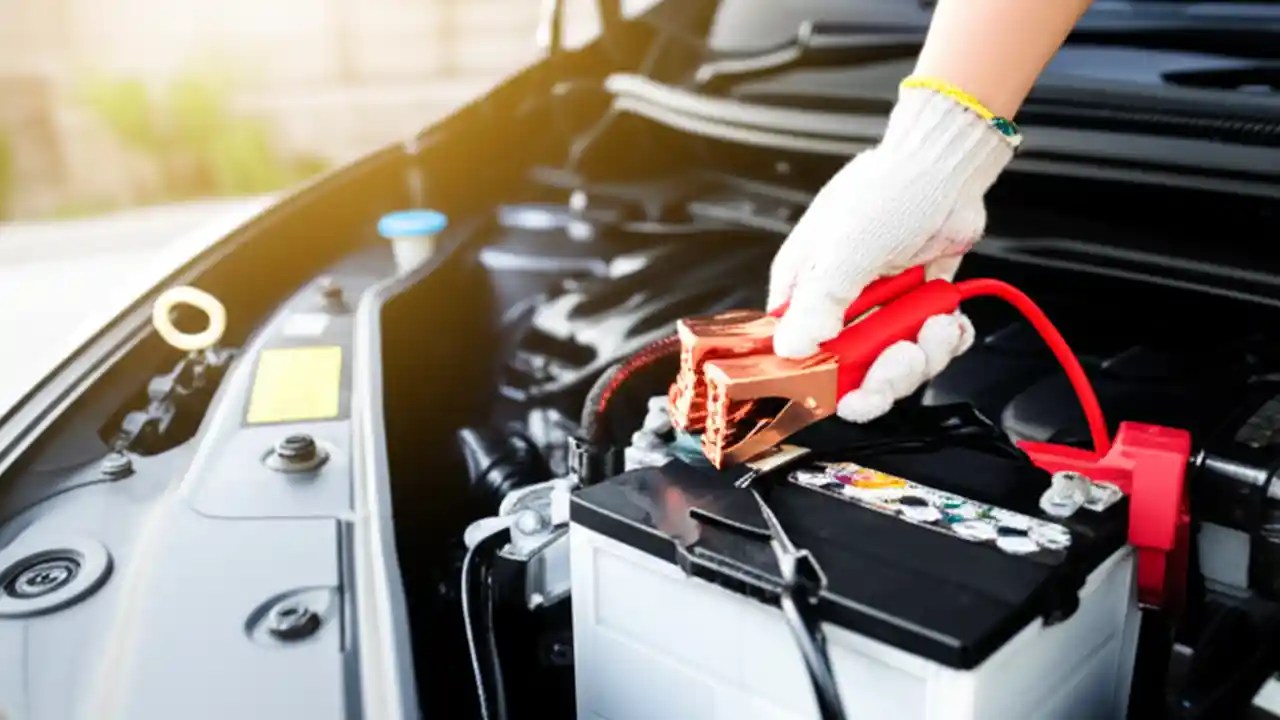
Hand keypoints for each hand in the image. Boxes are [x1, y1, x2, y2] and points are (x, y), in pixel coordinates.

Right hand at [767, 86, 1015, 421]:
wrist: (945, 166)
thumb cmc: (887, 192)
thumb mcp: (844, 252)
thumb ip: (819, 305)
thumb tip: (791, 347)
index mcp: (804, 289)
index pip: (799, 354)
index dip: (823, 382)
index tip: (849, 395)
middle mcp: (839, 302)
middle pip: (852, 371)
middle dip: (885, 374)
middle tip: (903, 358)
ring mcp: (880, 306)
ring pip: (896, 362)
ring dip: (924, 352)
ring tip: (937, 322)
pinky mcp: (917, 303)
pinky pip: (929, 343)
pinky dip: (947, 339)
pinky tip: (951, 320)